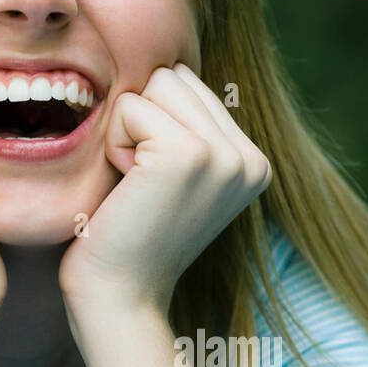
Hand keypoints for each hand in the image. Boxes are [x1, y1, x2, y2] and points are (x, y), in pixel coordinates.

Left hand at [59, 62, 271, 318]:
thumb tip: (169, 68)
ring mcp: (226, 155)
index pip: (188, 84)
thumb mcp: (170, 178)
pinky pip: (131, 107)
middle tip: (139, 184)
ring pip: (156, 83)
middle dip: (140, 120)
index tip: (150, 182)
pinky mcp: (189, 154)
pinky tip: (127, 189)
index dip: (150, 124)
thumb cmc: (125, 236)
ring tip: (135, 185)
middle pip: (173, 75)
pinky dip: (115, 143)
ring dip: (127, 130)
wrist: (119, 299)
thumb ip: (184, 127)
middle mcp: (250, 158)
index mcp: (252, 162)